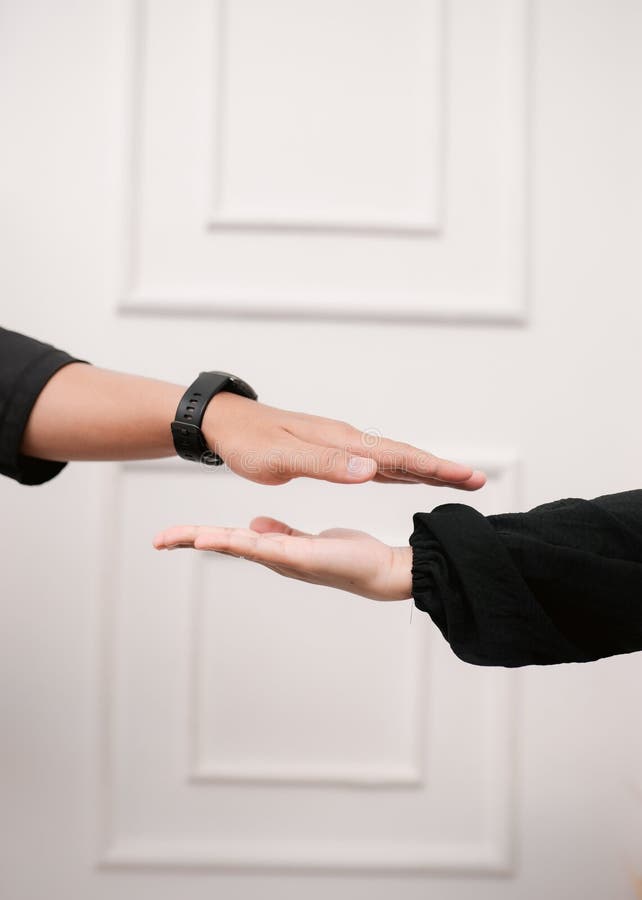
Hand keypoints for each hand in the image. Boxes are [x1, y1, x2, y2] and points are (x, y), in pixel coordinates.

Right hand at [153, 517, 411, 601]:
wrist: (382, 571)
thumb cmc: (351, 556)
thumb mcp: (310, 540)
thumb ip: (283, 534)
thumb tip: (256, 525)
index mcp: (276, 551)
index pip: (230, 540)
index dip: (199, 537)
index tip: (172, 535)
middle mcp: (276, 559)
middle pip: (224, 546)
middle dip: (190, 542)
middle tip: (157, 540)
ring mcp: (285, 560)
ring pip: (237, 547)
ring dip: (205, 541)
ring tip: (175, 538)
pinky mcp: (300, 557)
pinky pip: (263, 548)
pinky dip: (236, 543)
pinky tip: (217, 537)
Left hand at [203, 393, 485, 488]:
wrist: (226, 423)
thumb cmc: (249, 443)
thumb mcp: (282, 459)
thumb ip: (327, 464)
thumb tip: (372, 468)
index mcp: (342, 442)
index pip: (399, 457)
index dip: (435, 468)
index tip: (469, 477)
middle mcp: (348, 440)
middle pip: (405, 455)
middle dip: (441, 470)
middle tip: (477, 480)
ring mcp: (341, 444)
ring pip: (393, 459)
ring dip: (424, 470)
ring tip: (455, 479)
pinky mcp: (331, 451)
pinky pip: (374, 462)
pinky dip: (397, 471)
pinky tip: (406, 477)